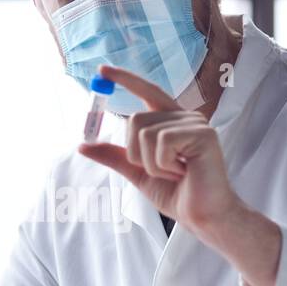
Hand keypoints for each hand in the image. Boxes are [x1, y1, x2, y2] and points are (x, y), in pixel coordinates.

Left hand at [77, 64, 240, 236]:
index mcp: (170, 122)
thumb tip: (83, 145)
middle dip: (136, 154)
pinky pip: (162, 142)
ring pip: (145, 134)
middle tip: (161, 171)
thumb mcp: (138, 173)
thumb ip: (115, 156)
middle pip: (135, 119)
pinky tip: (184, 173)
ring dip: (151, 164)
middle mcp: (184, 117)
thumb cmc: (178, 194)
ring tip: (176, 174)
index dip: (125, 79)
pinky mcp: (202, 134)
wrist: (202, 216)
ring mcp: (195, 124)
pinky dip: (164, 165)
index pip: (147, 91)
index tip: (102, 69)